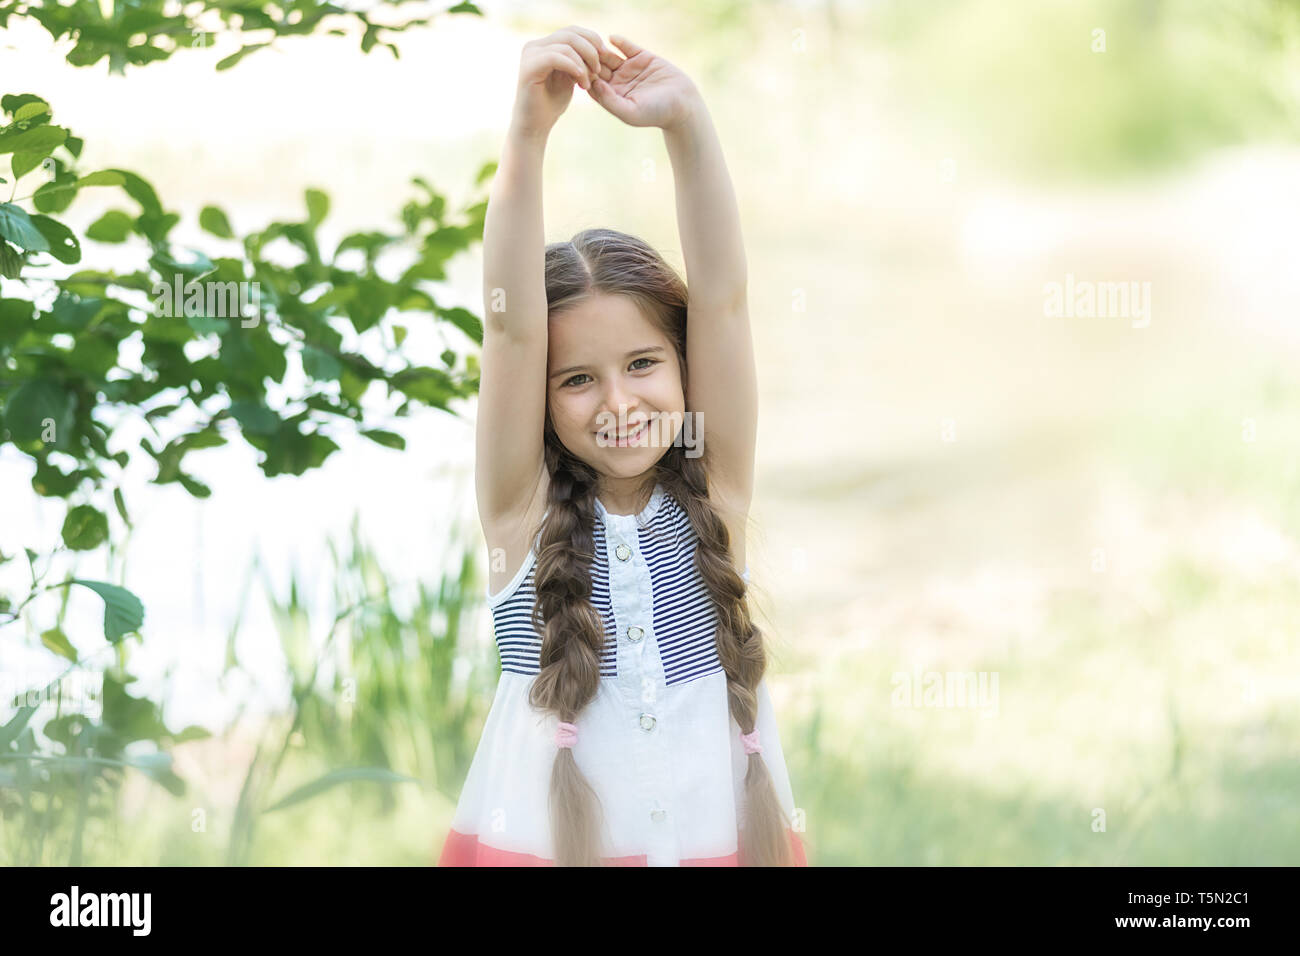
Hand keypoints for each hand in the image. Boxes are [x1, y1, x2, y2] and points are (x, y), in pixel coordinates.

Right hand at [512, 26, 614, 136]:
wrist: (535, 124)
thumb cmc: (552, 102)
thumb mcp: (570, 76)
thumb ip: (578, 60)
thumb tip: (596, 46)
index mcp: (545, 45)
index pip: (573, 30)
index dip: (592, 40)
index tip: (605, 58)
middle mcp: (535, 45)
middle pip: (571, 34)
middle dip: (591, 51)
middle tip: (599, 70)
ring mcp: (530, 54)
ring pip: (565, 44)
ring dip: (583, 63)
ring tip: (588, 83)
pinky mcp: (528, 67)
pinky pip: (555, 57)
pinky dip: (572, 67)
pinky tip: (581, 81)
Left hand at [586, 34, 701, 130]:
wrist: (683, 102)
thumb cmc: (656, 113)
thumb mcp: (630, 112)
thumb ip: (610, 101)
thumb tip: (593, 84)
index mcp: (612, 97)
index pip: (592, 84)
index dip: (584, 77)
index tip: (579, 71)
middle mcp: (618, 82)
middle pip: (597, 68)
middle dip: (589, 61)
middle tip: (583, 54)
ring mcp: (629, 68)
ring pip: (609, 56)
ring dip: (601, 49)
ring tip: (595, 44)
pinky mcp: (641, 57)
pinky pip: (626, 46)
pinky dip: (618, 40)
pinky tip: (613, 38)